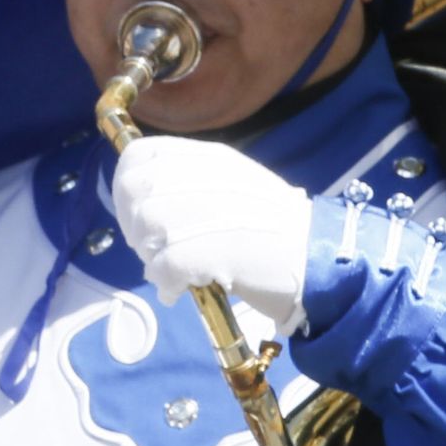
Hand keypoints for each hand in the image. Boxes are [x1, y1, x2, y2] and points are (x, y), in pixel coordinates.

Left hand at [112, 135, 313, 332]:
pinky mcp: (212, 249)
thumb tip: (140, 202)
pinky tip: (178, 289)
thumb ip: (187, 186)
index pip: (139, 156)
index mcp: (207, 159)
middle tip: (154, 249)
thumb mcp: (231, 186)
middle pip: (135, 193)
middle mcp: (204, 176)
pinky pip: (163, 265)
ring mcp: (208, 211)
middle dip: (134, 225)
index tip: (137, 213)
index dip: (127, 186)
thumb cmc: (274, 228)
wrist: (318, 258)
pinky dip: (165, 282)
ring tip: (170, 271)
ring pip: (145, 228)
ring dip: (150, 255)